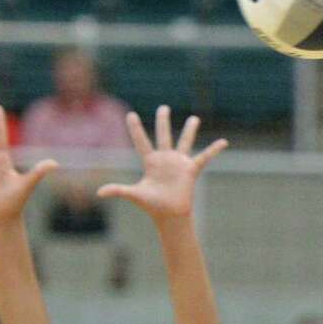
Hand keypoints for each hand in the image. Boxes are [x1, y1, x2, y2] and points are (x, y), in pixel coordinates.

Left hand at [97, 106, 225, 220]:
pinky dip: (214, 150)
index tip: (130, 114)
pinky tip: (223, 142)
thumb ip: (118, 190)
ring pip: (184, 142)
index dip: (135, 128)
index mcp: (150, 162)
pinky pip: (204, 157)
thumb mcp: (134, 195)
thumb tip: (99, 192)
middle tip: (163, 108)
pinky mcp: (191, 170)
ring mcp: (178, 163)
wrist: (170, 215)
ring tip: (194, 119)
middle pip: (163, 135)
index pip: (141, 141)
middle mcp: (165, 159)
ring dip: (189, 130)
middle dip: (163, 121)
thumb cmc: (152, 206)